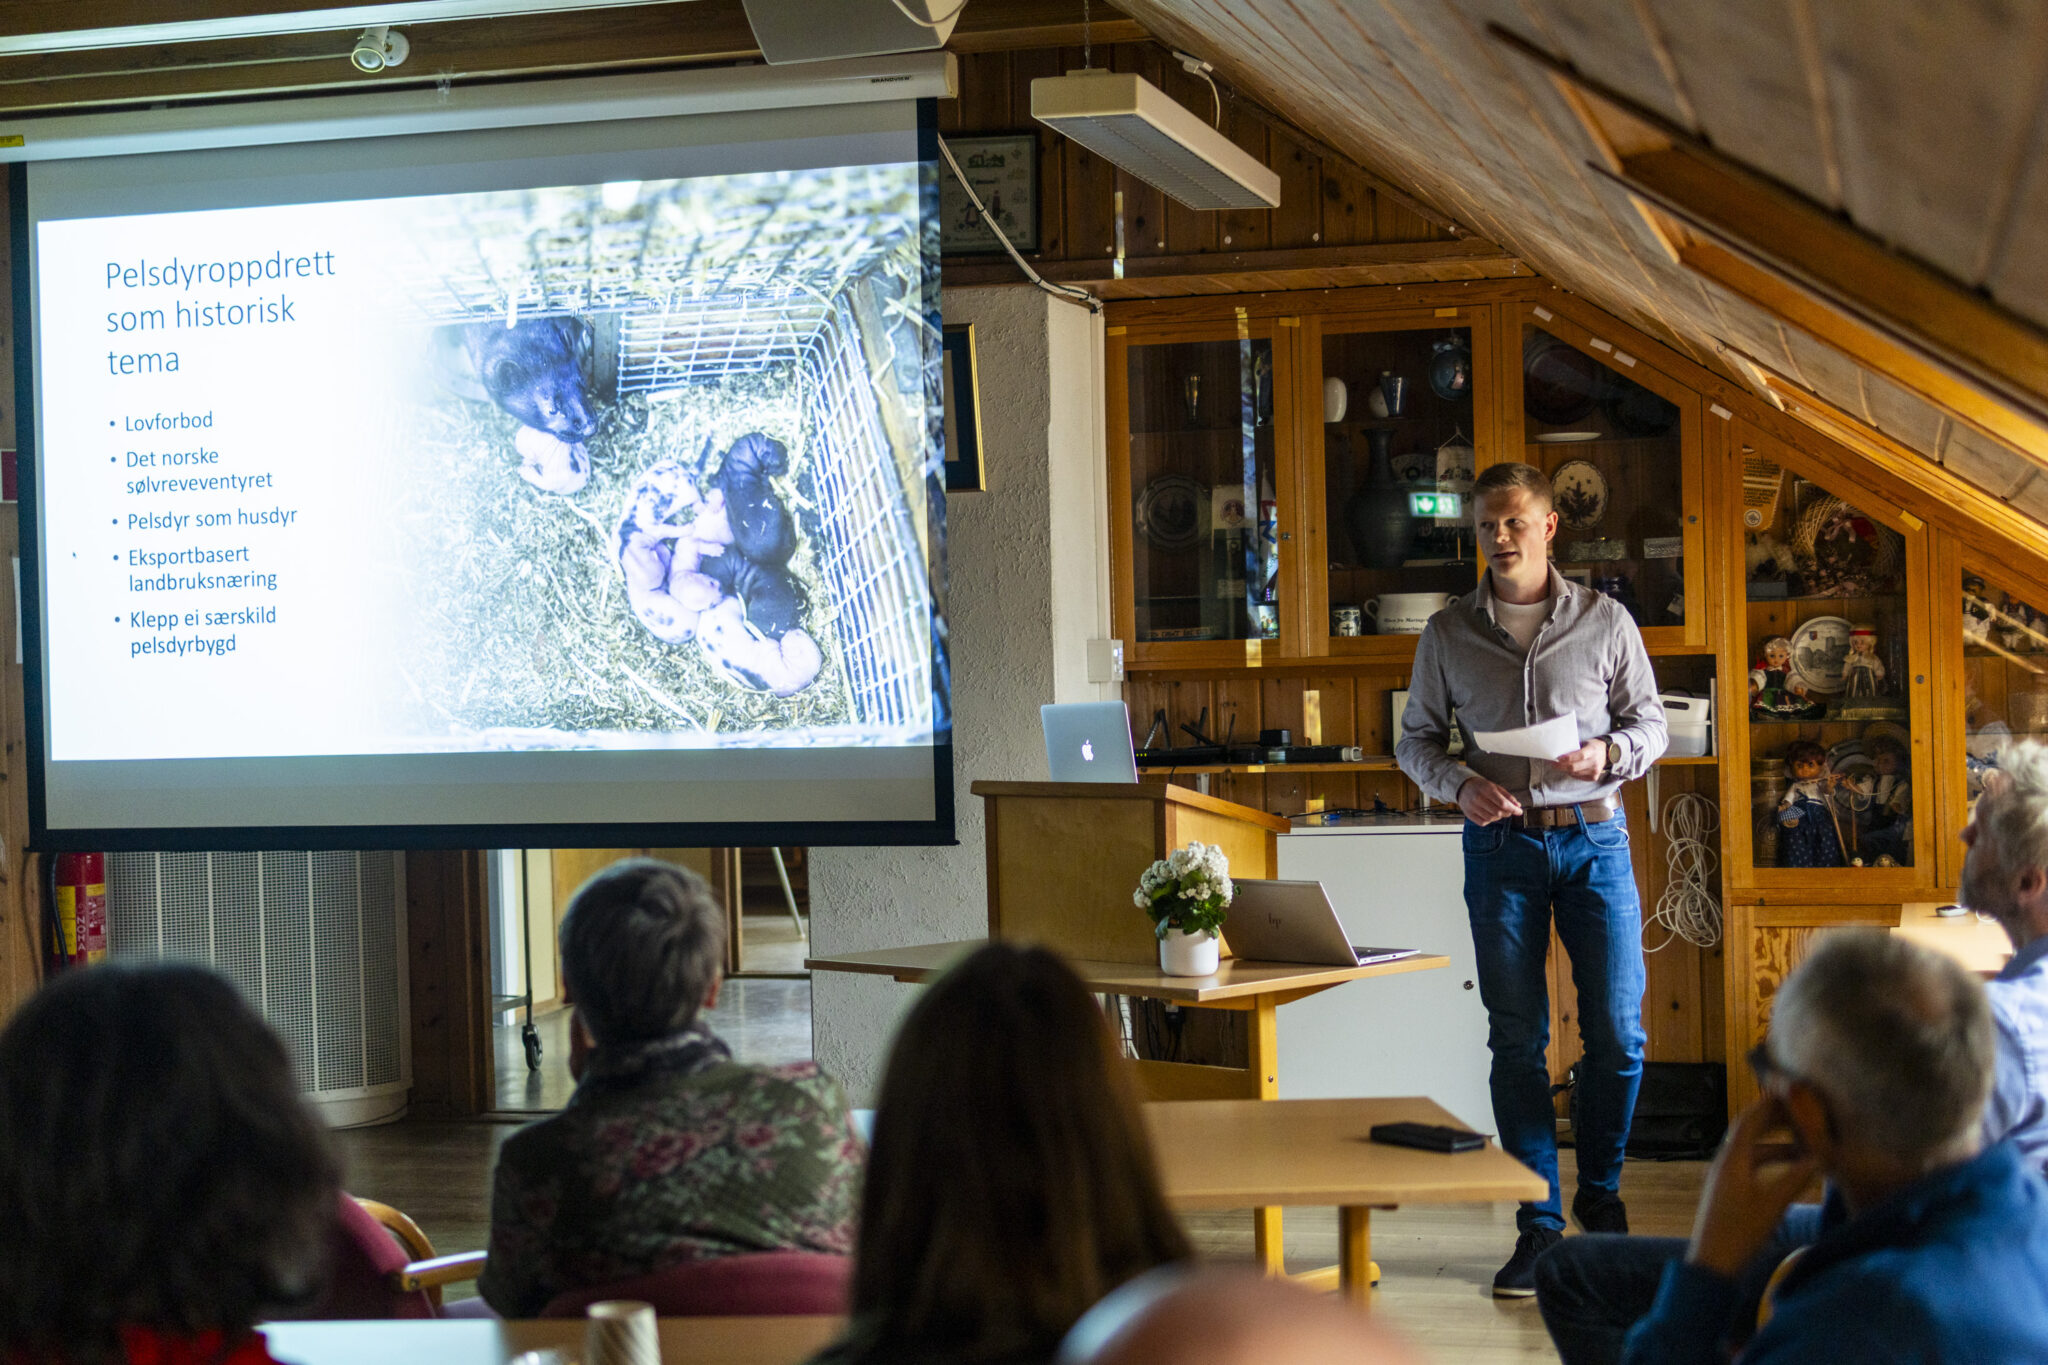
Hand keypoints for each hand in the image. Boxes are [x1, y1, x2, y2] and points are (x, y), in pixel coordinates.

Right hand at [1456, 775, 1524, 823]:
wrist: (1463, 786)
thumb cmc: (1481, 786)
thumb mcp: (1495, 787)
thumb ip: (1507, 796)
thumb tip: (1518, 806)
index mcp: (1486, 789)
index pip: (1503, 803)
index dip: (1513, 809)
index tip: (1519, 811)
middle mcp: (1478, 798)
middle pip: (1498, 812)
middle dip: (1507, 813)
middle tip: (1509, 810)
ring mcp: (1472, 807)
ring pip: (1491, 818)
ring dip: (1499, 817)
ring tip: (1498, 811)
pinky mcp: (1469, 814)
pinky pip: (1483, 822)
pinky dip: (1489, 820)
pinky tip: (1489, 814)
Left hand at [1552, 739, 1607, 780]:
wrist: (1606, 754)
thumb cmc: (1592, 746)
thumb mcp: (1585, 743)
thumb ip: (1574, 748)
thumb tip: (1559, 752)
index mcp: (1592, 750)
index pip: (1579, 756)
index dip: (1567, 758)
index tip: (1557, 758)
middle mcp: (1595, 762)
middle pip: (1574, 767)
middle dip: (1561, 766)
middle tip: (1554, 764)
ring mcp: (1595, 771)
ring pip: (1575, 773)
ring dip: (1565, 770)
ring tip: (1560, 766)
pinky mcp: (1594, 777)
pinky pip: (1578, 777)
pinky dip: (1572, 773)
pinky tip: (1569, 769)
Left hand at [1686, 1095, 1820, 1277]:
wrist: (1712, 1262)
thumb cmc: (1741, 1231)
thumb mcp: (1774, 1204)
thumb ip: (1797, 1178)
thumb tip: (1820, 1156)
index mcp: (1732, 1158)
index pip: (1750, 1120)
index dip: (1770, 1104)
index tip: (1790, 1092)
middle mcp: (1725, 1162)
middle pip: (1749, 1131)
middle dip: (1774, 1120)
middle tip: (1800, 1112)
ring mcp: (1725, 1177)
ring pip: (1752, 1150)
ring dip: (1776, 1144)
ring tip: (1805, 1143)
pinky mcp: (1728, 1191)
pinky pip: (1751, 1166)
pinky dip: (1771, 1161)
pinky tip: (1789, 1169)